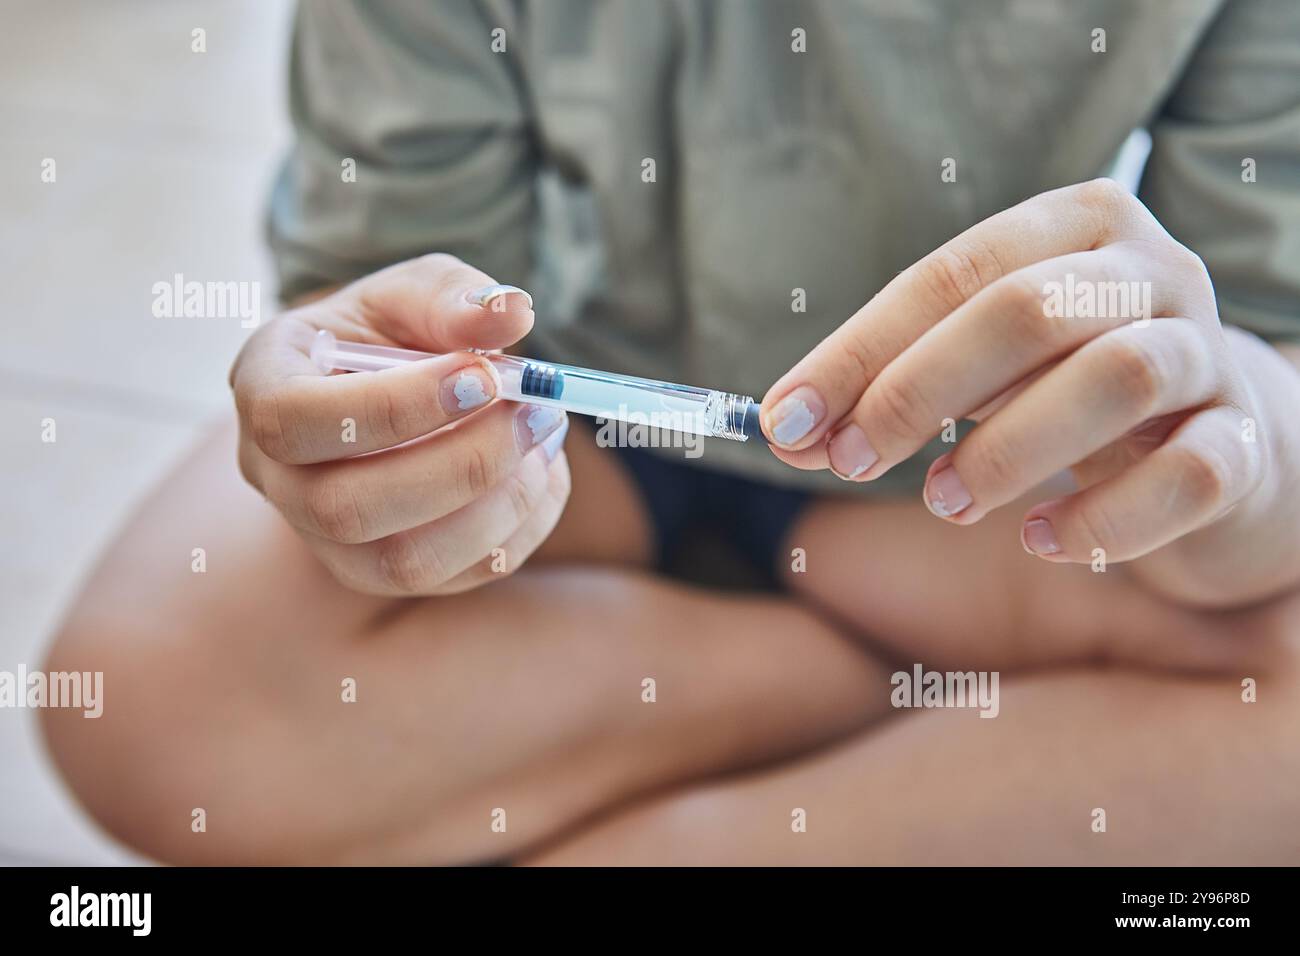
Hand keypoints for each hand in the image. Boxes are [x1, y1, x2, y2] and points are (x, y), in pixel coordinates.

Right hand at [230, 254, 569, 595]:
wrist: (391, 389)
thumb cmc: (391, 332)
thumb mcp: (413, 292)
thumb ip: (453, 295)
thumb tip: (511, 311)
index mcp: (263, 387)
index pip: (294, 420)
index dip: (393, 406)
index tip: (484, 375)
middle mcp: (278, 478)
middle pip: (347, 508)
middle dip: (461, 464)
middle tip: (534, 412)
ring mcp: (326, 541)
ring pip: (403, 564)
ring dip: (497, 507)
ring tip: (545, 439)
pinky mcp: (384, 575)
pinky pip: (455, 578)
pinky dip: (519, 530)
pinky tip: (543, 473)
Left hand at [761, 179, 1294, 602]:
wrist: (1220, 437)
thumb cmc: (1071, 389)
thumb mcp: (984, 369)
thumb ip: (895, 387)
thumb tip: (792, 429)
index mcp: (1075, 226)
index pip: (950, 274)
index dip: (858, 350)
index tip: (787, 420)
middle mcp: (1153, 270)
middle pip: (1026, 310)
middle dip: (918, 391)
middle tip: (850, 462)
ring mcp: (1208, 352)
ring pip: (1114, 378)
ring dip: (1006, 449)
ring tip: (942, 502)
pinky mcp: (1244, 441)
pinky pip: (1185, 475)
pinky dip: (1102, 517)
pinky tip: (1037, 541)